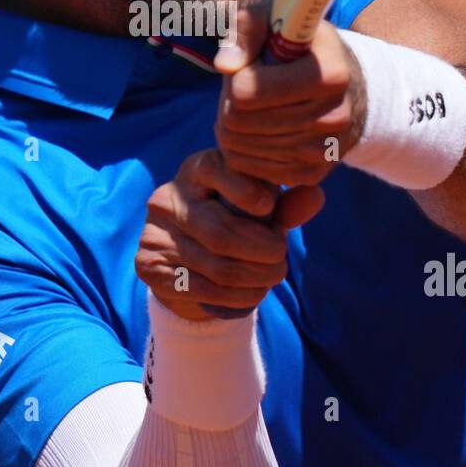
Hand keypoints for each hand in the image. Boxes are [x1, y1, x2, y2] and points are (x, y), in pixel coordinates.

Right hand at [135, 148, 323, 321]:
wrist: (185, 258)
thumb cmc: (232, 221)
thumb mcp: (258, 209)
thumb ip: (284, 204)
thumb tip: (316, 196)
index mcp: (195, 170)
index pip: (215, 169)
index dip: (244, 188)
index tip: (267, 207)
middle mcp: (167, 198)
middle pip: (220, 232)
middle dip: (262, 251)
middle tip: (281, 258)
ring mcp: (154, 234)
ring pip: (217, 267)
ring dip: (256, 278)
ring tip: (273, 277)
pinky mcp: (149, 266)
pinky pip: (203, 289)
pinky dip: (238, 296)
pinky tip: (253, 292)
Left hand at [213, 4, 366, 195]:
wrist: (349, 89)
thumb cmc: (304, 48)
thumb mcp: (279, 19)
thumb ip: (247, 29)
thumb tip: (224, 65)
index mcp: (329, 75)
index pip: (245, 91)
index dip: (236, 76)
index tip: (250, 66)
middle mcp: (333, 118)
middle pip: (237, 121)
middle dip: (228, 102)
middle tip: (242, 88)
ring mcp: (322, 151)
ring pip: (237, 147)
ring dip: (231, 125)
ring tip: (250, 106)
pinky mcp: (310, 174)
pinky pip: (247, 168)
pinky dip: (241, 148)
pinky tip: (256, 128)